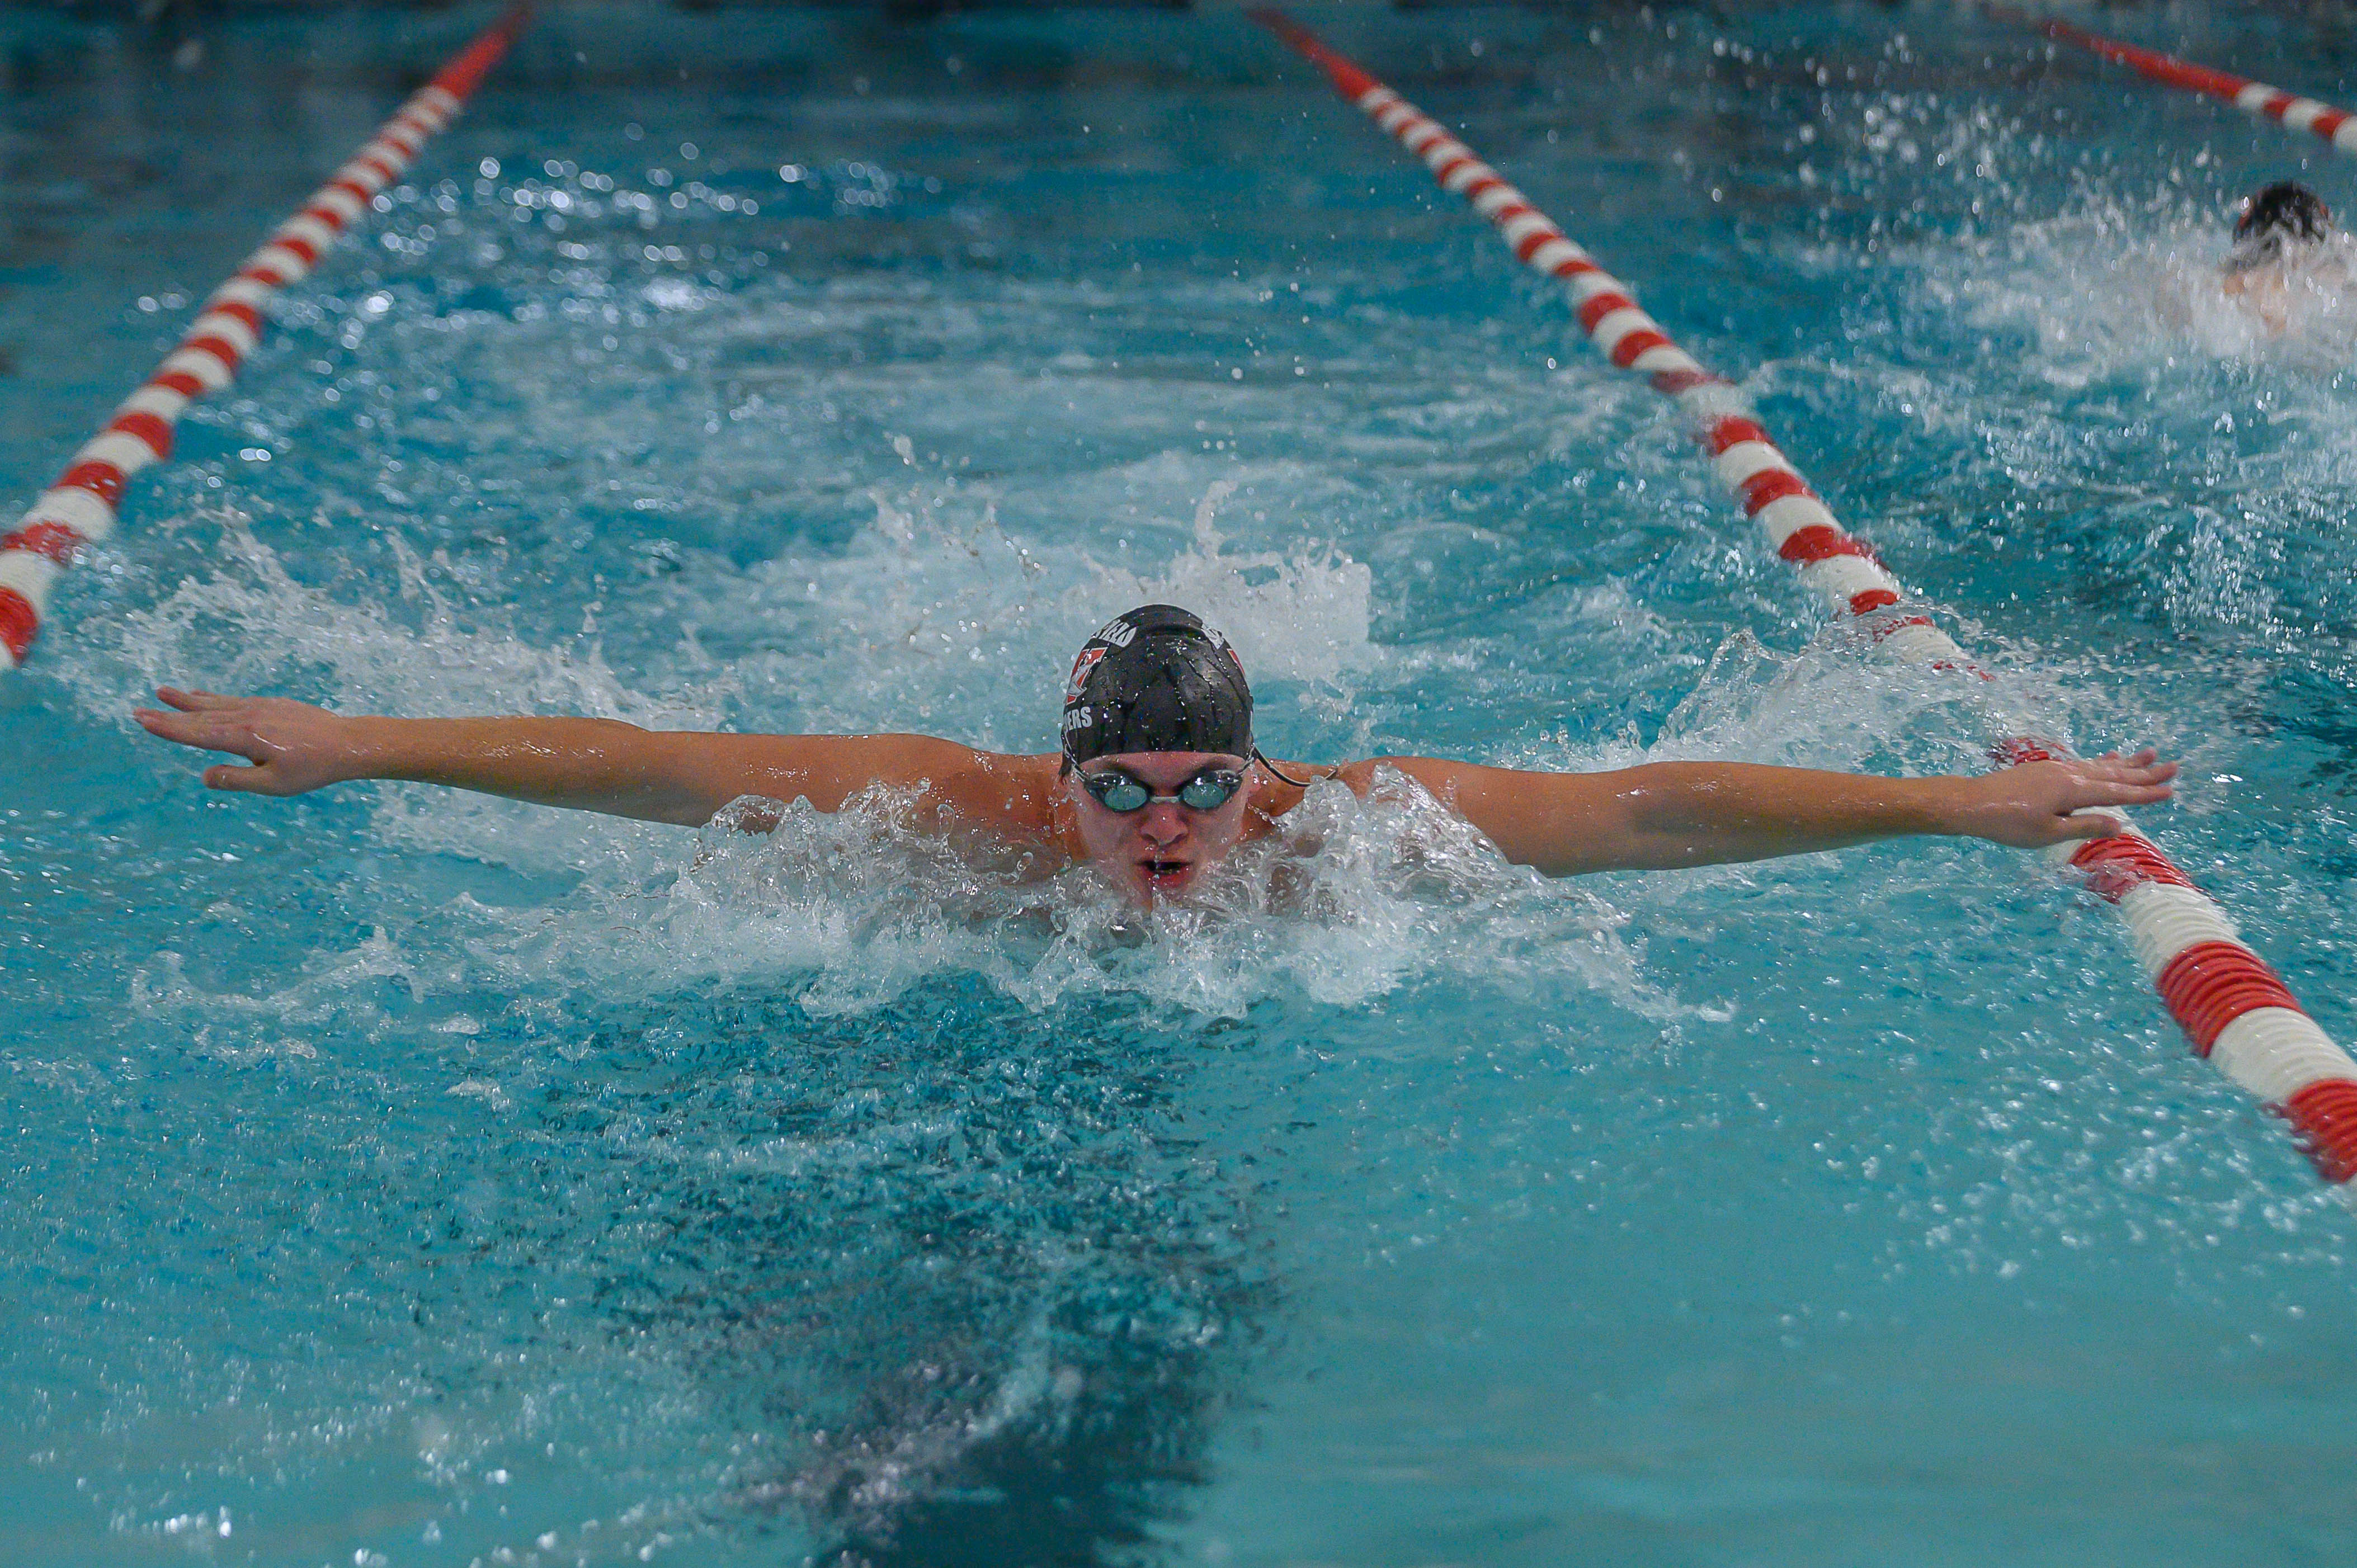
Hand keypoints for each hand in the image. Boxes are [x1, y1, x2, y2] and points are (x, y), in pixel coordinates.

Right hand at [132, 688, 360, 795]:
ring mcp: (260, 707)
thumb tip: (203, 776)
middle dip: (169, 714)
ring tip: (164, 692)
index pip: (197, 734)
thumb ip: (236, 779)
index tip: (142, 720)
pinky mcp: (272, 704)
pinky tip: (203, 695)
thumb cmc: (313, 768)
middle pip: (200, 716)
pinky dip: (213, 697)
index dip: (168, 729)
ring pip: (216, 703)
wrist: (348, 743)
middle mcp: (248, 717)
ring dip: (188, 700)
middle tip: (138, 709)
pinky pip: (234, 699)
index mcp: (245, 737)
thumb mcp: (273, 784)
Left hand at [1953, 748, 2177, 847]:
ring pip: (2100, 766)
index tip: (2171, 791)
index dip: (2145, 794)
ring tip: (2150, 754)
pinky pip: (2084, 764)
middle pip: (2114, 774)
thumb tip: (2120, 824)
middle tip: (2174, 766)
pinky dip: (2102, 761)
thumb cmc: (2008, 824)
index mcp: (2073, 791)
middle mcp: (2070, 775)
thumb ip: (2085, 826)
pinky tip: (2110, 758)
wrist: (1972, 803)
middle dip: (2145, 773)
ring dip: (2127, 763)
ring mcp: (2058, 769)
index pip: (2118, 793)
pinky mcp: (2047, 770)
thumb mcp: (2048, 833)